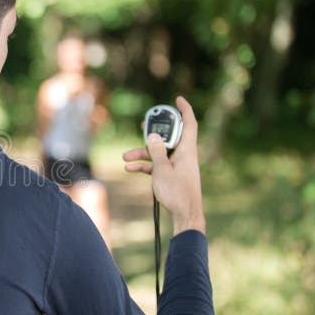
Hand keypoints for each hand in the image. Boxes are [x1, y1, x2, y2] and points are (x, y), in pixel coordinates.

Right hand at [122, 96, 205, 235]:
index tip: (178, 99)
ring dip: (142, 153)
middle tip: (144, 124)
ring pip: (159, 152)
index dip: (184, 110)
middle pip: (168, 137)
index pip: (189, 123)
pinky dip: (144, 165)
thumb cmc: (177, 192)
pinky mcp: (171, 175)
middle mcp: (184, 155)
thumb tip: (152, 135)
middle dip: (153, 133)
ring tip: (125, 156)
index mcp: (187, 150)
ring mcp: (177, 165)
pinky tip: (130, 168)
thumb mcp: (163, 169)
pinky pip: (157, 165)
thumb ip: (156, 150)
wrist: (184, 214)